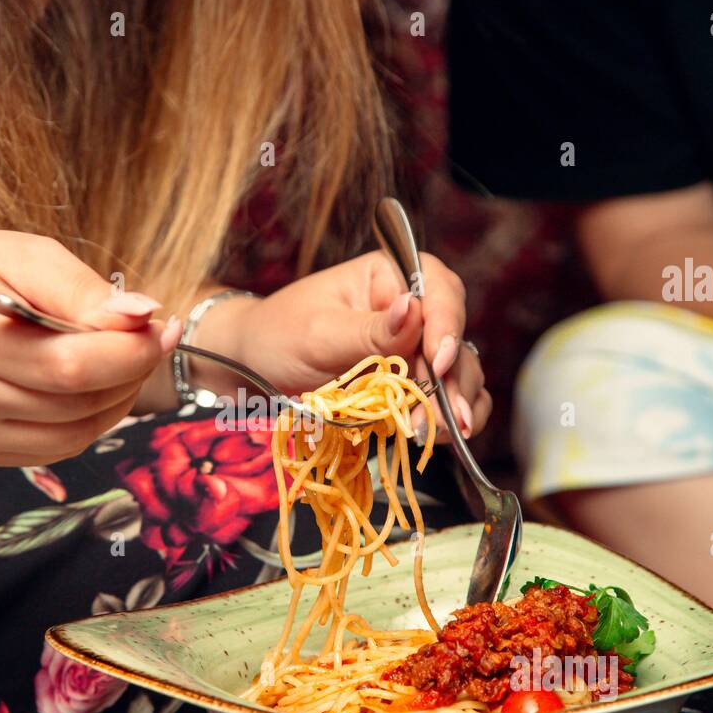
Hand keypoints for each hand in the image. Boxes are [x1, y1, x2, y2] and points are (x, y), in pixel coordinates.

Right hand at [0, 232, 180, 465]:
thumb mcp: (12, 253)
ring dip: (117, 399)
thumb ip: (78, 286)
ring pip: (75, 431)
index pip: (72, 363)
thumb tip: (142, 314)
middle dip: (133, 371)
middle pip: (78, 401)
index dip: (131, 351)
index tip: (161, 325)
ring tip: (124, 360)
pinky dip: (89, 421)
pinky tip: (93, 389)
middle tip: (152, 339)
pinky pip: (56, 448)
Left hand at [211, 252, 490, 440]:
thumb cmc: (278, 335)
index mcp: (390, 276)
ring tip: (442, 433)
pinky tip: (446, 437)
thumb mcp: (319, 332)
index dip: (446, 325)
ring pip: (458, 372)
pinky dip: (451, 419)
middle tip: (447, 418)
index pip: (437, 290)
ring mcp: (413, 349)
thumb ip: (370, 330)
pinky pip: (445, 398)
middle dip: (452, 380)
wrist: (254, 369)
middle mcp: (410, 310)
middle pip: (454, 338)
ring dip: (455, 404)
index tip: (438, 362)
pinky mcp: (409, 383)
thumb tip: (412, 308)